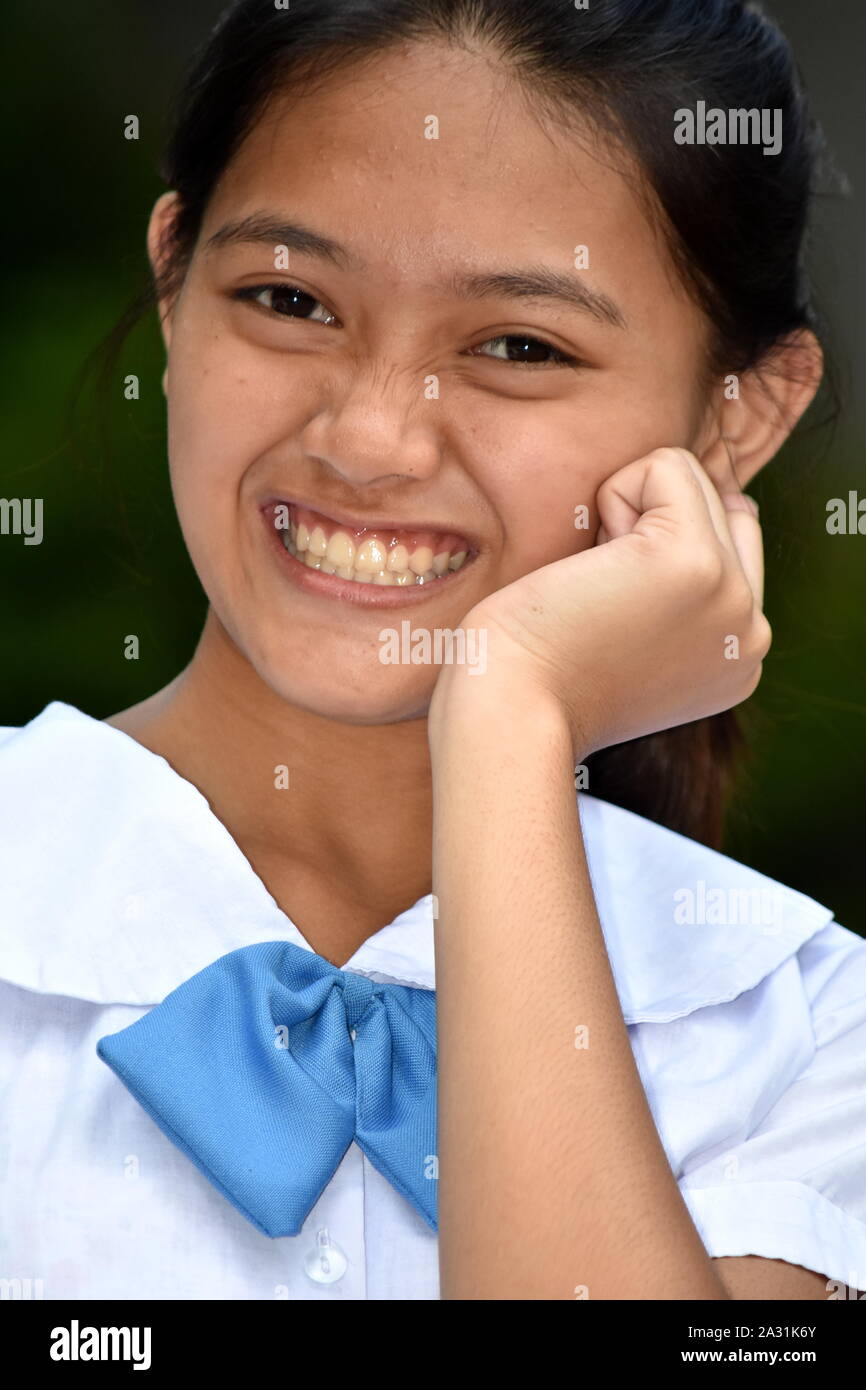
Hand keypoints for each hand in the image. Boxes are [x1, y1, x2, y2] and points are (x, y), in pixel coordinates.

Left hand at [435, 441, 769, 758]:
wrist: (510, 715)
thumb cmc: (536, 676)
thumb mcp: (630, 643)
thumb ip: (676, 594)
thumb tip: (689, 503)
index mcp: (740, 659)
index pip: (732, 544)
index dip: (655, 547)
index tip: (609, 613)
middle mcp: (753, 634)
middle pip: (719, 504)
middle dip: (646, 526)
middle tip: (597, 598)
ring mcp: (734, 598)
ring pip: (692, 479)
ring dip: (626, 512)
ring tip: (595, 585)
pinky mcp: (696, 561)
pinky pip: (667, 465)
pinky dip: (613, 495)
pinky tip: (589, 565)